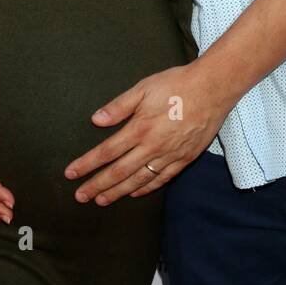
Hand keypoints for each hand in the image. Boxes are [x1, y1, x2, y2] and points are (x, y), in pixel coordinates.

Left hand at [65, 62, 233, 205]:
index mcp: (140, 128)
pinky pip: (162, 179)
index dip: (87, 164)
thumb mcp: (144, 88)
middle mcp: (153, 146)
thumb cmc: (177, 84)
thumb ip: (119, 106)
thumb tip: (96, 120)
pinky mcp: (185, 158)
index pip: (107, 152)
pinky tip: (135, 193)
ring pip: (139, 180)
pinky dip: (146, 188)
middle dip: (98, 185)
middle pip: (120, 171)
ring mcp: (170, 155)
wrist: (214, 88)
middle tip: (80, 196)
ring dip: (118, 192)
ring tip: (102, 200)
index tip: (71, 174)